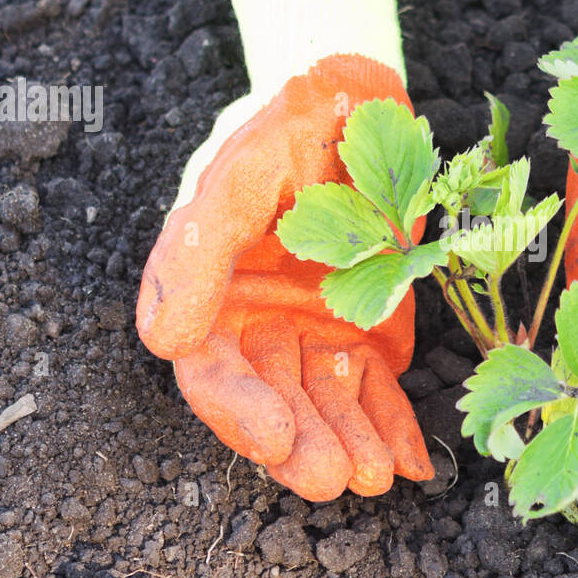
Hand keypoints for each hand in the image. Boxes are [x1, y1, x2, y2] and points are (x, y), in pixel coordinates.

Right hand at [136, 54, 433, 500]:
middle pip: (274, 403)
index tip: (272, 439)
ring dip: (350, 443)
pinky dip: (395, 428)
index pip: (214, 372)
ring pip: (329, 406)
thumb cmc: (280, 132)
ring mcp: (315, 336)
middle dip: (303, 444)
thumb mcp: (233, 181)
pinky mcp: (369, 336)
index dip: (238, 411)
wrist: (354, 99)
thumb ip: (199, 255)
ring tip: (374, 477)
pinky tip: (412, 462)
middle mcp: (257, 328)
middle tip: (334, 478)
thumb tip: (165, 340)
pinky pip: (379, 393)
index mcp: (209, 300)